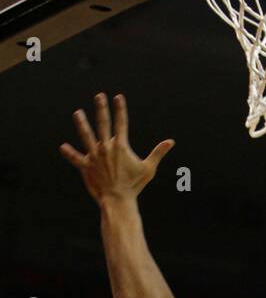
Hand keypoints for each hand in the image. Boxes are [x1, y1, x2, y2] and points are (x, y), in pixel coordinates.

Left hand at [60, 93, 174, 205]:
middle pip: (103, 124)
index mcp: (120, 146)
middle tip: (99, 96)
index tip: (118, 97)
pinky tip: (63, 147)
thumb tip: (171, 142)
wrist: (118, 201)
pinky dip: (70, 153)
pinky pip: (76, 158)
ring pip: (86, 136)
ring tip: (77, 113)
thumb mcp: (148, 168)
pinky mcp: (86, 167)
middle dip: (101, 108)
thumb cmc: (134, 186)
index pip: (121, 122)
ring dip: (81, 124)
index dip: (120, 109)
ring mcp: (94, 156)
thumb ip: (158, 153)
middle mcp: (105, 148)